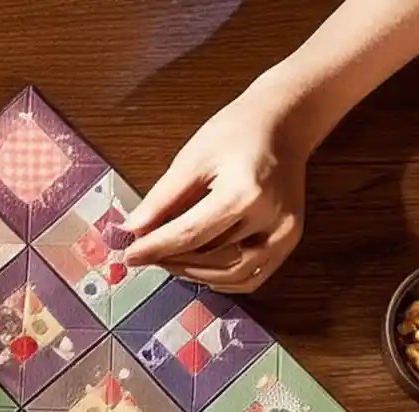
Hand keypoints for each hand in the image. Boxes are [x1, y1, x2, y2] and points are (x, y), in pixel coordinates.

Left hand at [122, 88, 308, 293]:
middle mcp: (271, 218)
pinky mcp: (288, 242)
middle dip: (172, 261)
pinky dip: (221, 278)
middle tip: (147, 254)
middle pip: (210, 258)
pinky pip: (250, 277)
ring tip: (169, 258)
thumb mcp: (193, 158)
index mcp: (245, 192)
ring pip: (230, 275)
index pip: (191, 233)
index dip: (156, 248)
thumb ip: (162, 198)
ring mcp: (284, 234)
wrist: (283, 125)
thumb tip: (133, 228)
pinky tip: (199, 266)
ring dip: (194, 273)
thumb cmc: (239, 133)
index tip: (130, 255)